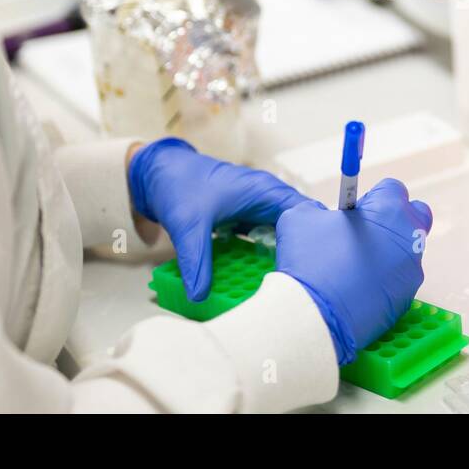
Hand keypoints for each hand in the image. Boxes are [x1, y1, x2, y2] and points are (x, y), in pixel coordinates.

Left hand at [128, 138, 308, 300]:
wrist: (157, 171)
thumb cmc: (178, 185)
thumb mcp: (188, 226)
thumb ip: (197, 262)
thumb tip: (200, 297)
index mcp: (264, 191)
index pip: (305, 215)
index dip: (310, 242)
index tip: (308, 271)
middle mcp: (267, 197)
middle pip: (299, 227)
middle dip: (301, 252)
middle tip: (301, 283)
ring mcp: (258, 206)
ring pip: (284, 233)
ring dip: (284, 254)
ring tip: (287, 283)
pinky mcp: (246, 216)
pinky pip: (266, 236)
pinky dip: (267, 253)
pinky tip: (263, 274)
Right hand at [275, 179, 432, 364]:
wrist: (316, 317)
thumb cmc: (311, 262)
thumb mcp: (301, 218)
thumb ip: (319, 209)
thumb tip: (324, 217)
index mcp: (390, 211)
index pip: (393, 188)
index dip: (372, 198)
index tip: (355, 212)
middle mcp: (410, 238)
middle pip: (414, 216)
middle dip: (394, 219)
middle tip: (363, 234)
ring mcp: (411, 271)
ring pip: (405, 252)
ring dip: (386, 253)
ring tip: (352, 267)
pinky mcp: (405, 299)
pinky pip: (397, 281)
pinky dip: (382, 282)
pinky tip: (355, 290)